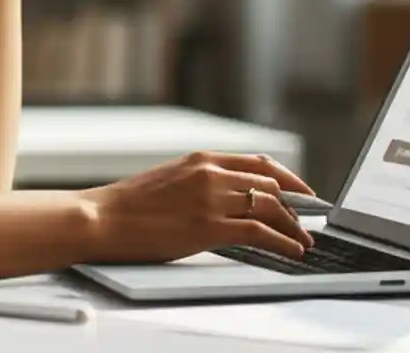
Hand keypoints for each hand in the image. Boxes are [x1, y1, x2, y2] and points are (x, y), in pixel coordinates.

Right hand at [82, 152, 317, 263]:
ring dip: (294, 226)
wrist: (102, 218)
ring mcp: (212, 199)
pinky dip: (283, 242)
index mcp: (203, 158)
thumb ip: (200, 181)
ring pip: (271, 207)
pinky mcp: (209, 227)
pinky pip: (260, 233)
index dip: (289, 179)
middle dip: (296, 205)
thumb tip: (227, 197)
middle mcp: (212, 173)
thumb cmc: (129, 204)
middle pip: (271, 185)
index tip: (303, 192)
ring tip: (304, 240)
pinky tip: (293, 251)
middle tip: (307, 221)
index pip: (260, 163)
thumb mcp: (170, 178)